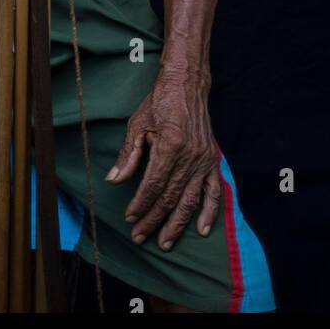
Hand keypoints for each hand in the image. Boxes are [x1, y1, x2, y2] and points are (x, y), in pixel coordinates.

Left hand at [105, 70, 221, 250]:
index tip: (129, 217)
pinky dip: (209, 212)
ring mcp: (204, 161)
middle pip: (170, 197)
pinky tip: (201, 230)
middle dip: (153, 219)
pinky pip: (214, 192)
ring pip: (190, 200)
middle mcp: (190, 157)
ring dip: (177, 224)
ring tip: (165, 242)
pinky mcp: (213, 160)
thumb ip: (128, 155)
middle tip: (140, 236)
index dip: (140, 204)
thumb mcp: (138, 124)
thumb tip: (114, 181)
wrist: (187, 85)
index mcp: (170, 147)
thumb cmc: (160, 103)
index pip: (153, 185)